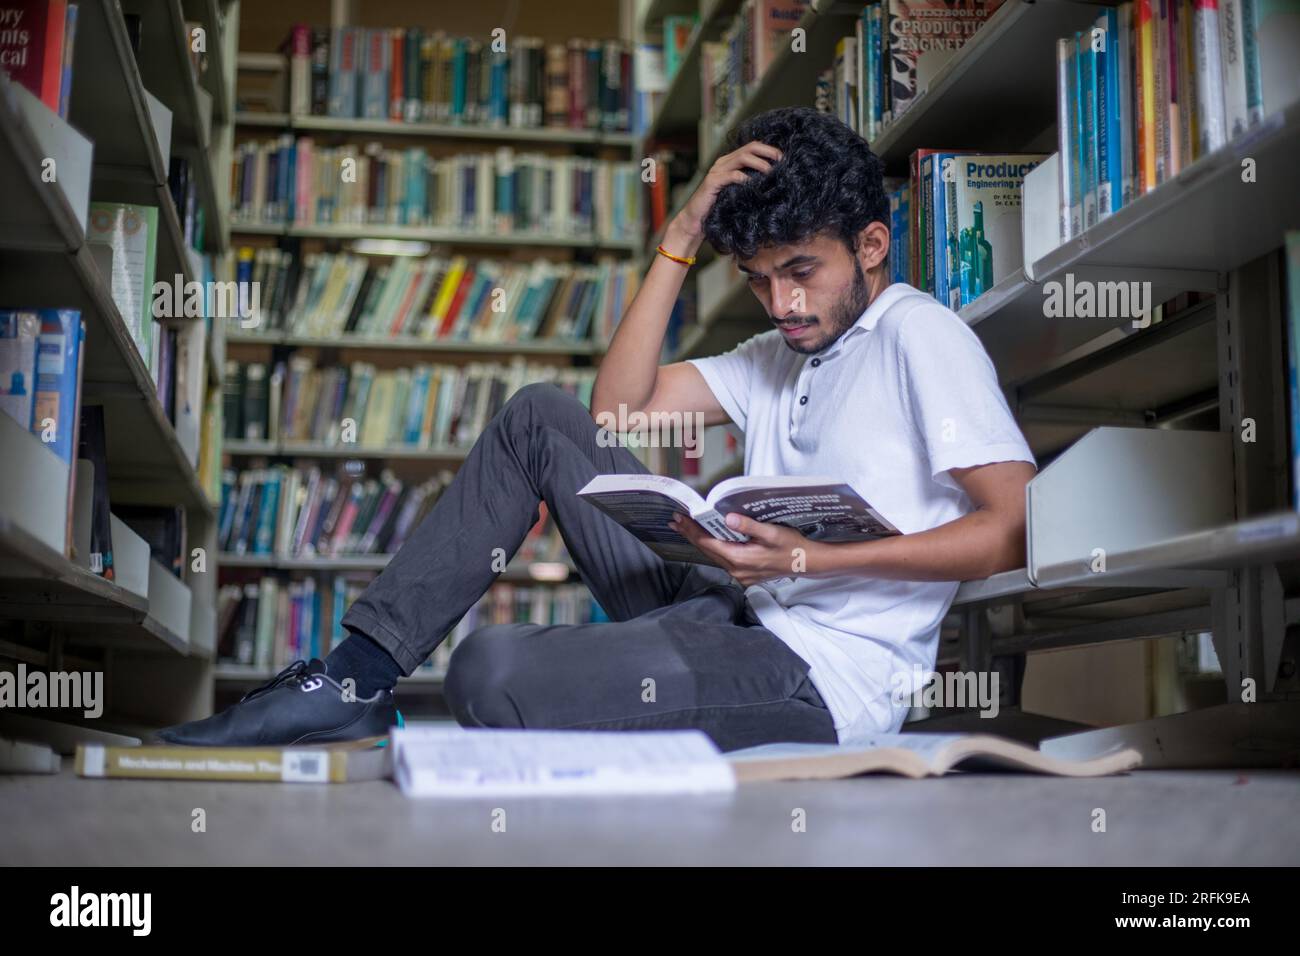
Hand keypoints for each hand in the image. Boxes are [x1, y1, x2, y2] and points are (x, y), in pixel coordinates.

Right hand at [665, 141, 782, 256]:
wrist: (695, 221)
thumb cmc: (717, 210)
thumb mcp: (737, 193)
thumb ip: (749, 184)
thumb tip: (772, 182)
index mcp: (729, 162)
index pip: (751, 147)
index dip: (768, 150)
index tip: (782, 158)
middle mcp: (723, 163)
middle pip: (749, 148)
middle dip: (767, 151)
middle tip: (781, 160)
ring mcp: (716, 171)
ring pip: (742, 158)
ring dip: (759, 163)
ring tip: (771, 171)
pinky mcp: (712, 182)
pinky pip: (731, 175)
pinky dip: (744, 177)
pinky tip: (753, 184)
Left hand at [670, 511, 812, 586]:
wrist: (806, 563)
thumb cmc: (791, 546)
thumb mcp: (772, 533)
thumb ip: (749, 526)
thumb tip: (729, 519)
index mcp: (740, 559)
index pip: (708, 543)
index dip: (692, 530)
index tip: (679, 518)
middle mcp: (736, 570)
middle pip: (707, 549)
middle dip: (691, 534)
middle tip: (675, 520)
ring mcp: (740, 574)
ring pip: (714, 555)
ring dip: (700, 540)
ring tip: (686, 527)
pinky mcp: (744, 573)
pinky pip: (723, 559)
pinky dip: (713, 547)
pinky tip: (708, 539)